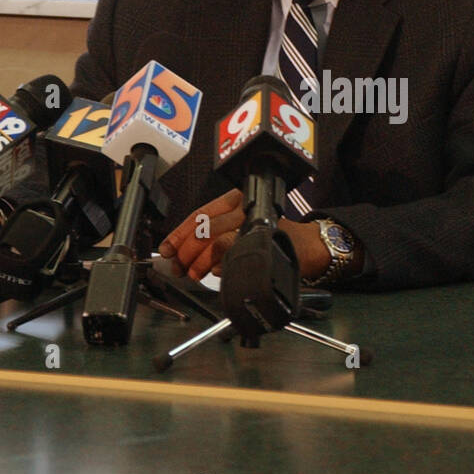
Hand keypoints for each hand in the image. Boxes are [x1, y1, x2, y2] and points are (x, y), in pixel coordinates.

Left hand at [157, 189, 329, 281]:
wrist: (306, 246)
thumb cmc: (270, 239)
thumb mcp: (238, 228)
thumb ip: (211, 238)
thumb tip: (180, 254)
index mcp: (234, 200)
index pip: (199, 214)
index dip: (179, 233)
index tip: (168, 249)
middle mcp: (244, 207)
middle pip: (204, 228)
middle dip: (186, 251)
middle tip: (179, 267)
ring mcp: (253, 223)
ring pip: (216, 240)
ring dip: (200, 262)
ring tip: (195, 274)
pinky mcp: (263, 240)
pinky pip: (234, 253)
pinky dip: (220, 266)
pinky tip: (216, 272)